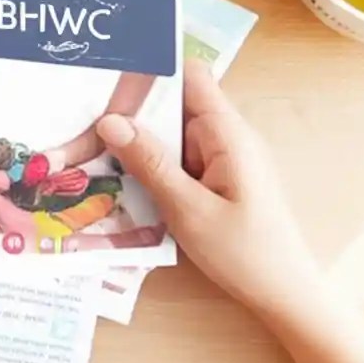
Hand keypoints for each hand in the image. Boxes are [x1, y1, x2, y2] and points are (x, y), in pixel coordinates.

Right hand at [95, 60, 322, 323]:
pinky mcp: (215, 178)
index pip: (190, 76)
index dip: (152, 68)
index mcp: (227, 133)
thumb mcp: (189, 211)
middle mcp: (225, 136)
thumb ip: (150, 164)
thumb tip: (110, 120)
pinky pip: (177, 157)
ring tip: (85, 146)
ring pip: (170, 133)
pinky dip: (149, 162)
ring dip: (136, 139)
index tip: (107, 73)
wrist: (284, 294)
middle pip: (173, 103)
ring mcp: (221, 158)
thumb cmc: (245, 254)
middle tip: (80, 119)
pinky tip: (117, 174)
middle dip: (131, 109)